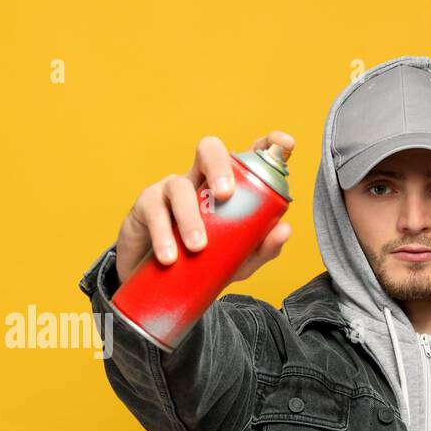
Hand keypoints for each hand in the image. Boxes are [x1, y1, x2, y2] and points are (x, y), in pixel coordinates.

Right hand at [115, 131, 295, 285]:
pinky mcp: (146, 206)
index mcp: (227, 187)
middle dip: (219, 165)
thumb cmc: (202, 264)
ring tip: (197, 247)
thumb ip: (261, 248)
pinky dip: (163, 234)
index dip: (267, 144)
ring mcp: (171, 190)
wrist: (160, 286)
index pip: (247, 157)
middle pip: (209, 150)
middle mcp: (200, 180)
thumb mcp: (237, 262)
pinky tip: (169, 256)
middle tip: (226, 194)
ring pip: (180, 186)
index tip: (284, 144)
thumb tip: (284, 230)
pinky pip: (154, 211)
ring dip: (189, 216)